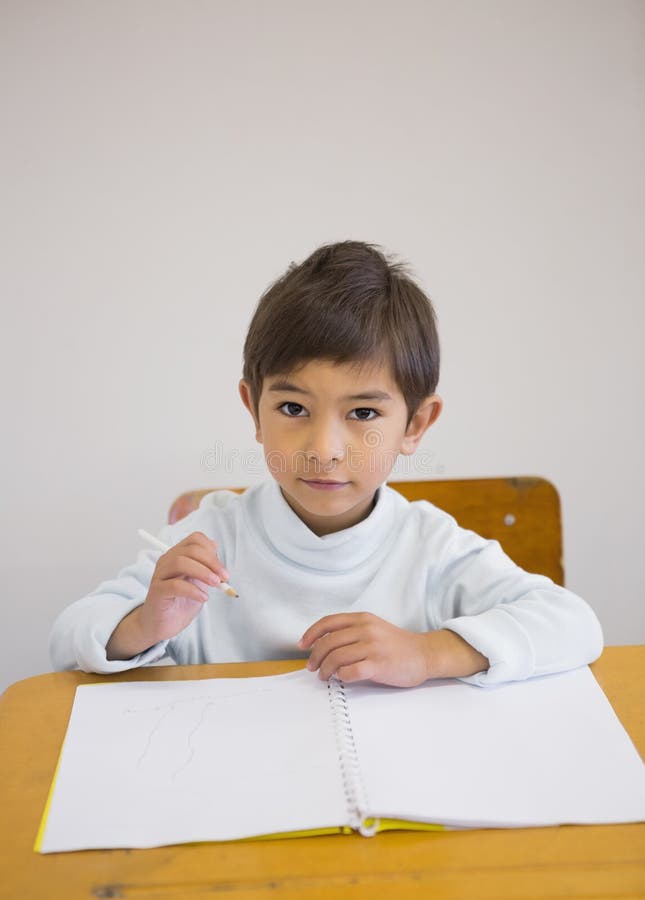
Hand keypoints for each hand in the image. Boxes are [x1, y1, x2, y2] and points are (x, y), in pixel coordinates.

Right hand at [107, 532, 228, 659]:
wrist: (162, 624)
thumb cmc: (181, 603)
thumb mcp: (199, 583)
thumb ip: (207, 568)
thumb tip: (217, 556)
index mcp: (178, 555)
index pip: (195, 539)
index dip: (211, 550)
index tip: (222, 569)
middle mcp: (167, 561)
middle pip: (190, 549)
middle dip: (211, 562)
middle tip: (223, 578)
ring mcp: (160, 575)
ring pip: (180, 562)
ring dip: (203, 572)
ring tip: (215, 585)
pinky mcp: (157, 591)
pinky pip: (175, 585)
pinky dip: (193, 590)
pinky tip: (203, 598)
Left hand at [298, 613, 489, 685]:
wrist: (424, 654)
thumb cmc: (396, 645)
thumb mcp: (373, 628)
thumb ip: (351, 632)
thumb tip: (322, 645)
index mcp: (362, 619)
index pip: (328, 622)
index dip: (311, 634)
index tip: (302, 645)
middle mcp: (366, 629)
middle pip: (328, 642)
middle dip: (315, 657)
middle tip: (312, 667)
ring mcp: (373, 646)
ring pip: (336, 657)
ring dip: (325, 670)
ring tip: (324, 676)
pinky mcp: (379, 664)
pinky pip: (350, 672)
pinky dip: (341, 677)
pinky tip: (341, 679)